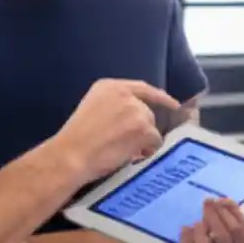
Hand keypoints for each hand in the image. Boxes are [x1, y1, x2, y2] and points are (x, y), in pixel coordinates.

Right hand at [50, 79, 179, 181]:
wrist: (71, 155)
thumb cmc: (76, 140)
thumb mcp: (93, 109)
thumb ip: (114, 106)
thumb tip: (136, 119)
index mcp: (109, 86)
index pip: (142, 88)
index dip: (159, 97)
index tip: (172, 104)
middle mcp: (124, 93)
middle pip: (147, 110)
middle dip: (143, 128)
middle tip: (131, 144)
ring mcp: (135, 110)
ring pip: (152, 127)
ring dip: (144, 140)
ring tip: (126, 151)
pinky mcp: (143, 127)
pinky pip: (155, 140)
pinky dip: (148, 150)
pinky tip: (132, 155)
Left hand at [180, 199, 243, 242]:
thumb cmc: (225, 240)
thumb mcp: (234, 225)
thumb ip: (231, 211)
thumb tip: (222, 201)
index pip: (239, 230)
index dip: (226, 212)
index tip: (216, 200)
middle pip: (223, 238)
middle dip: (213, 217)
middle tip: (206, 204)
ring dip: (200, 230)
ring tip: (197, 222)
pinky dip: (186, 241)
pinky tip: (186, 230)